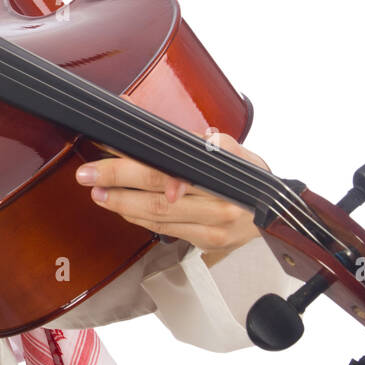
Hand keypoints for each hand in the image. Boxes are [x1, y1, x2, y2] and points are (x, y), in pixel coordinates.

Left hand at [75, 131, 267, 262]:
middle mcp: (220, 202)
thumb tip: (171, 121)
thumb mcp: (233, 150)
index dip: (138, 161)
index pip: (172, 165)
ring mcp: (213, 226)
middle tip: (89, 175)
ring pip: (158, 216)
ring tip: (99, 192)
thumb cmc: (248, 176)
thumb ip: (205, 138)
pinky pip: (165, 231)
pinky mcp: (207, 242)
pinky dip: (139, 218)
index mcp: (226, 173)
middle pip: (159, 192)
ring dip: (122, 203)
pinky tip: (122, 208)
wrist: (275, 213)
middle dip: (118, 182)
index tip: (111, 148)